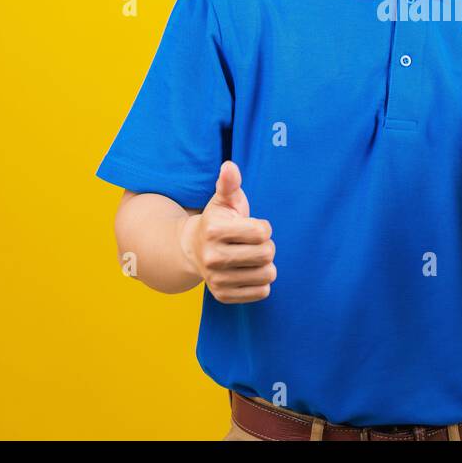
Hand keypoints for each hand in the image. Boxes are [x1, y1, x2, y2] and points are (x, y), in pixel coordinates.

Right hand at [179, 160, 275, 302]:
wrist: (194, 250)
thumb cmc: (218, 220)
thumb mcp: (223, 199)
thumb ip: (229, 183)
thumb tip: (230, 166)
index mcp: (214, 230)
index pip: (263, 232)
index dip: (263, 227)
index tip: (252, 226)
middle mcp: (212, 257)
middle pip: (267, 254)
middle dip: (266, 246)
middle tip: (253, 243)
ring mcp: (217, 280)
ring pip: (267, 275)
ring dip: (266, 265)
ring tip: (251, 257)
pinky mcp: (223, 296)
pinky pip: (262, 292)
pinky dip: (261, 282)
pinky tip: (247, 272)